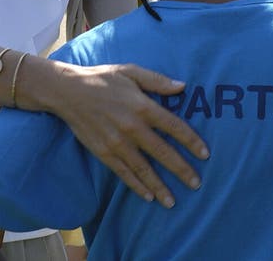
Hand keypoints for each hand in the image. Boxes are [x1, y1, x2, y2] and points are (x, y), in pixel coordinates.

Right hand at [43, 62, 208, 209]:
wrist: (67, 91)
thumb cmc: (102, 78)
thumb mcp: (130, 71)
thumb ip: (156, 80)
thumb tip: (183, 86)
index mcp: (142, 105)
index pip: (173, 126)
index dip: (191, 141)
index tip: (205, 154)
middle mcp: (132, 127)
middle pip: (163, 152)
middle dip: (182, 169)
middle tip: (196, 184)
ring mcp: (117, 142)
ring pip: (144, 169)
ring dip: (160, 186)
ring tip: (173, 201)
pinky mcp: (104, 152)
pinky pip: (124, 173)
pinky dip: (137, 186)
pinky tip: (148, 196)